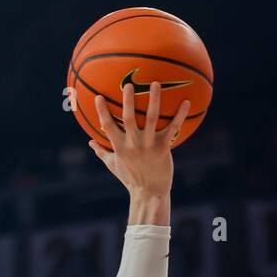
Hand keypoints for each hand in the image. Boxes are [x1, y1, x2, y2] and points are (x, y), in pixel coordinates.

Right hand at [88, 81, 189, 195]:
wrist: (149, 193)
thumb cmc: (130, 178)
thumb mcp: (113, 165)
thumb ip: (101, 152)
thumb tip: (90, 142)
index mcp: (120, 147)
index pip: (108, 127)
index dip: (102, 112)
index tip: (98, 97)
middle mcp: (134, 145)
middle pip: (129, 119)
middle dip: (128, 101)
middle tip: (128, 84)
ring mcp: (149, 145)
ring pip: (152, 118)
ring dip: (154, 100)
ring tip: (155, 83)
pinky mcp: (163, 148)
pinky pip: (172, 128)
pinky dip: (180, 115)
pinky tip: (187, 101)